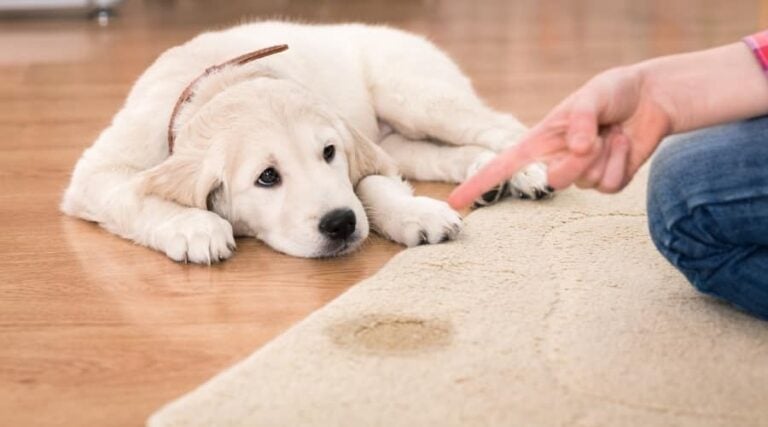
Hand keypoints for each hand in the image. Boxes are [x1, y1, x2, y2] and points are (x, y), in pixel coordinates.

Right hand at [448, 65, 672, 208]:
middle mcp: (557, 159)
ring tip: (613, 133)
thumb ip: (581, 118)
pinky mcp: (607, 182)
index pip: (502, 165)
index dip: (478, 183)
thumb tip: (576, 148)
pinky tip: (625, 144)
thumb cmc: (614, 92)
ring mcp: (582, 174)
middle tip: (596, 136)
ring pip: (586, 183)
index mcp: (540, 140)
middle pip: (554, 181)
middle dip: (577, 162)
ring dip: (605, 155)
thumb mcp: (594, 93)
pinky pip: (610, 186)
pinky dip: (622, 163)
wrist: (651, 99)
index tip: (456, 202)